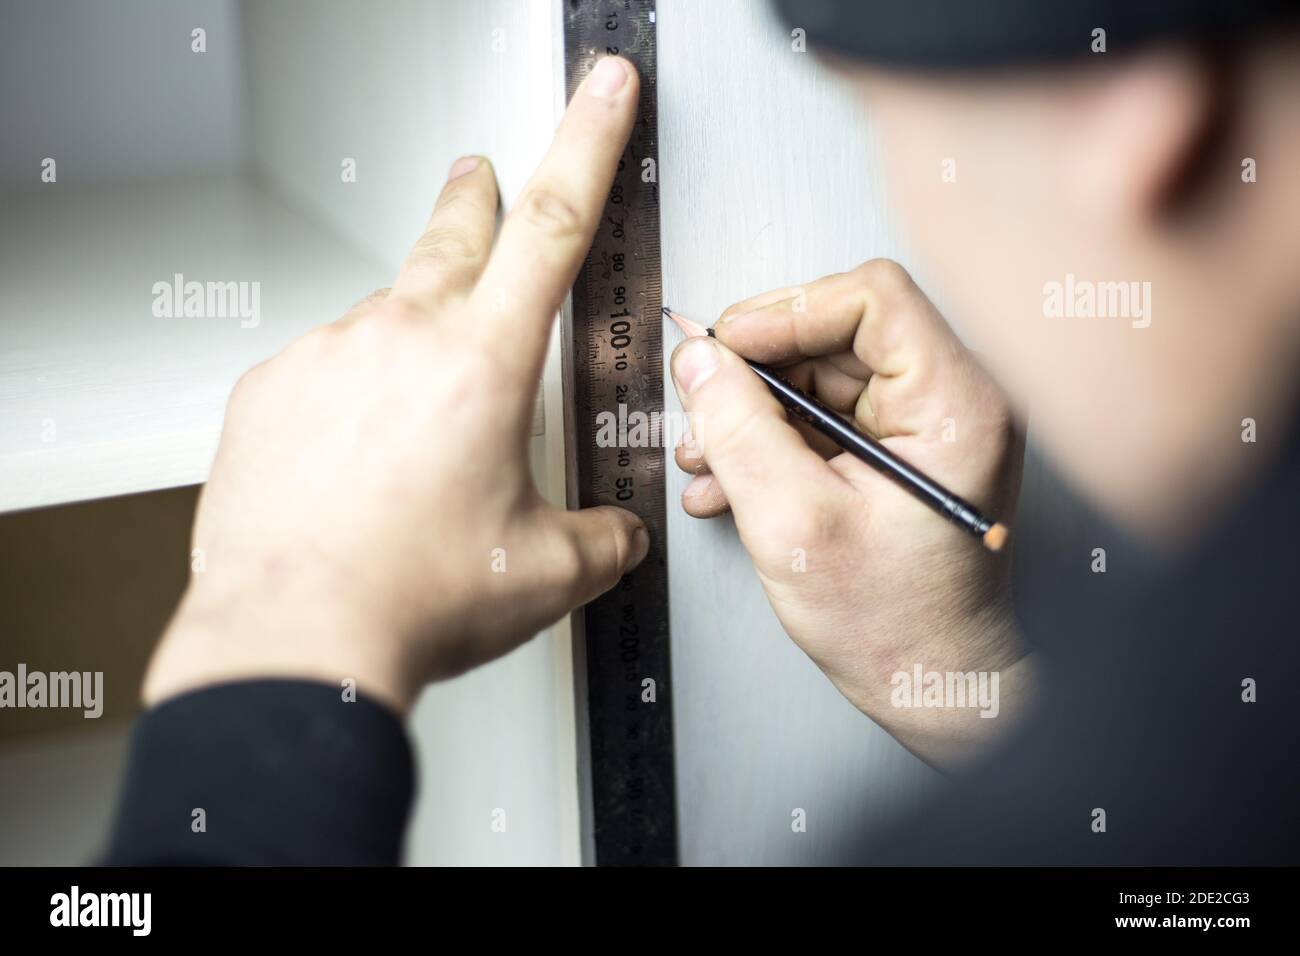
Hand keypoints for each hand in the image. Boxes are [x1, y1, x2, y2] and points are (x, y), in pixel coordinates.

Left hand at [144, 57, 645, 714]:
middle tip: (480, 178)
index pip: (554, 224)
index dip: (587, 143)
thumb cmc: (409, 597)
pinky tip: (356, 449)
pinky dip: (350, 389)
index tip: (600, 89)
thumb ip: (602, 539)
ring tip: (419, 406)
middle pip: (455, 236)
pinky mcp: (270, 392)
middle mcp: (399, 340)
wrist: (294, 638)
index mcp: (483, 364)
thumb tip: (618, 537)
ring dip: (412, 331)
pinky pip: (325, 366)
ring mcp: (326, 358)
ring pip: (385, 315)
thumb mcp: (545, 570)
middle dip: (478, 199)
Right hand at [670, 259, 1032, 769]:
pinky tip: (729, 480)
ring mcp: (924, 429)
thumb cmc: (897, 627)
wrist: (933, 685)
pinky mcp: (898, 454)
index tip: (728, 347)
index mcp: (954, 405)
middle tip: (703, 408)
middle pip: (836, 333)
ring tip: (706, 457)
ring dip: (752, 411)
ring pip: (820, 375)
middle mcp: (950, 403)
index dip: (786, 311)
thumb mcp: (793, 525)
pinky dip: (770, 440)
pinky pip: (823, 417)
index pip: (871, 298)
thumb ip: (739, 431)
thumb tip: (699, 361)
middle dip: (756, 373)